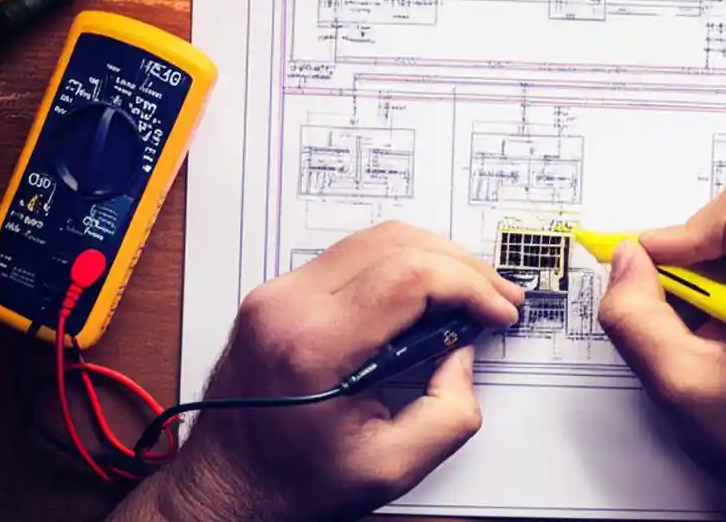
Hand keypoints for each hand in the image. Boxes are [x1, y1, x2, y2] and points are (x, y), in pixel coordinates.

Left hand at [110, 221, 523, 521]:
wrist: (227, 486)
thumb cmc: (292, 483)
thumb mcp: (390, 467)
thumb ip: (449, 411)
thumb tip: (465, 352)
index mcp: (314, 346)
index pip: (409, 276)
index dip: (469, 285)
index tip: (498, 310)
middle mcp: (288, 305)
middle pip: (397, 243)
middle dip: (461, 267)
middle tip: (496, 298)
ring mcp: (277, 292)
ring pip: (376, 238)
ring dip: (434, 259)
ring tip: (469, 294)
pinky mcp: (278, 293)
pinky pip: (353, 254)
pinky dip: (402, 265)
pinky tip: (427, 296)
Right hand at [599, 181, 725, 521]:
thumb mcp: (675, 382)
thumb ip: (635, 314)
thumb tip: (626, 258)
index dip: (683, 234)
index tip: (653, 269)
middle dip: (691, 254)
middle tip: (673, 307)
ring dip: (706, 269)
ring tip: (701, 325)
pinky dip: (724, 277)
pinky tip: (719, 323)